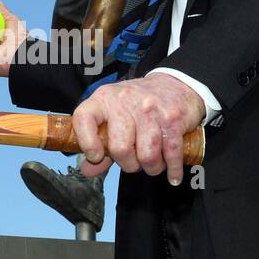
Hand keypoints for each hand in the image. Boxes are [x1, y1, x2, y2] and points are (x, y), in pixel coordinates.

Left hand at [72, 73, 205, 184]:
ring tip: (152, 164)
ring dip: (151, 167)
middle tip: (134, 161)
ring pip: (147, 155)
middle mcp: (125, 102)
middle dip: (129, 164)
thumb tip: (88, 169)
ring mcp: (150, 109)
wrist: (174, 84)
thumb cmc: (139, 104)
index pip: (84, 117)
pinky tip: (172, 175)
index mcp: (104, 99)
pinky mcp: (172, 118)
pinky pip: (171, 153)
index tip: (95, 156)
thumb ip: (100, 144)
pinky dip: (172, 169)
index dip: (87, 142)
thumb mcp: (113, 116)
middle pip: (120, 148)